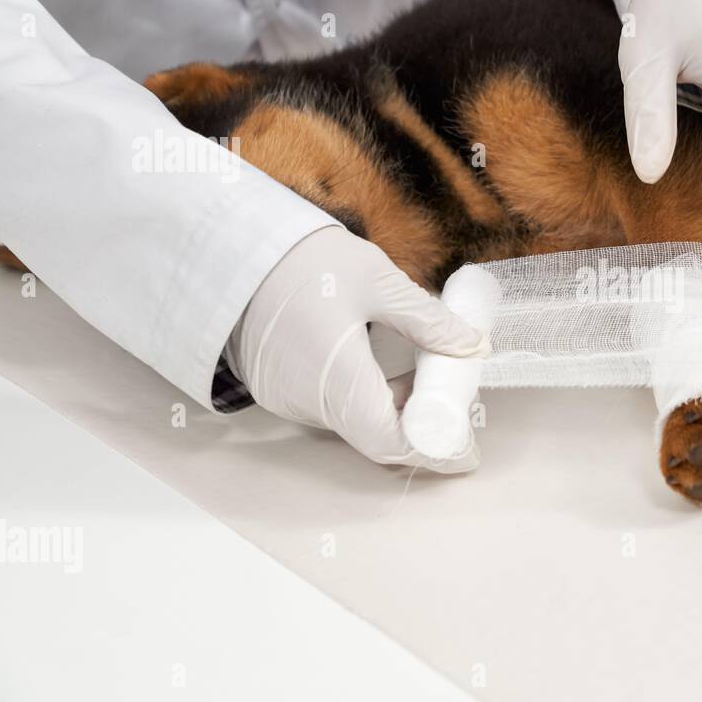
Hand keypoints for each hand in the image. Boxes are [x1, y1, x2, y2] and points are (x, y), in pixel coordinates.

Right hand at [225, 226, 487, 463]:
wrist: (229, 249)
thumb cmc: (299, 261)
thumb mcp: (377, 281)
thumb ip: (428, 321)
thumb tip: (473, 346)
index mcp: (335, 378)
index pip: (390, 440)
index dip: (433, 450)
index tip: (466, 452)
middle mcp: (308, 401)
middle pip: (376, 436)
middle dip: (422, 427)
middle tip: (459, 408)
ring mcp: (289, 399)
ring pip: (356, 423)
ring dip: (395, 410)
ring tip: (431, 379)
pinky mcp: (280, 390)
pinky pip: (334, 408)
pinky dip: (368, 399)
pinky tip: (393, 373)